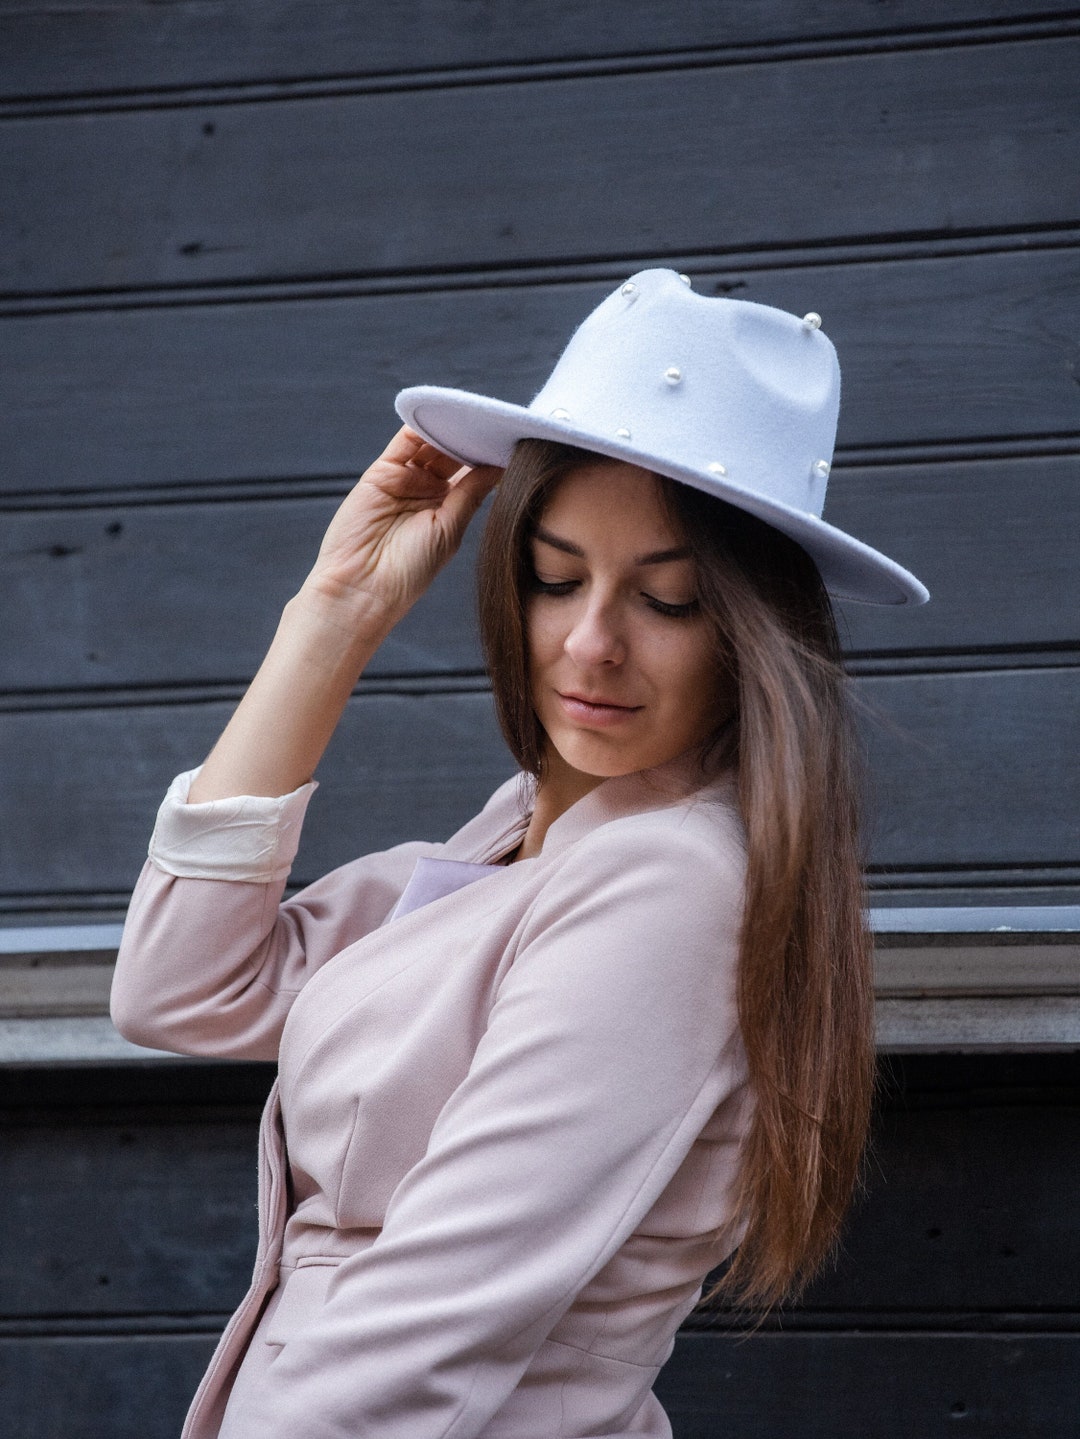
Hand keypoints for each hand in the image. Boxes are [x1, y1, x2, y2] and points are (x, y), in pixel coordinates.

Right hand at [301, 427, 500, 628]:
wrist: (364, 585)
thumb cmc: (410, 570)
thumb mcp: (449, 529)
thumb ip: (470, 493)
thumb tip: (499, 466)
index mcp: (447, 509)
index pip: (471, 473)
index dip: (487, 456)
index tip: (509, 437)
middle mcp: (426, 493)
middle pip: (451, 454)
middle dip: (468, 437)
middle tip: (491, 419)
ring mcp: (403, 481)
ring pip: (429, 445)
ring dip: (447, 428)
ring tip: (470, 413)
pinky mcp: (381, 472)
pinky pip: (403, 443)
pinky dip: (418, 426)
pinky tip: (439, 413)